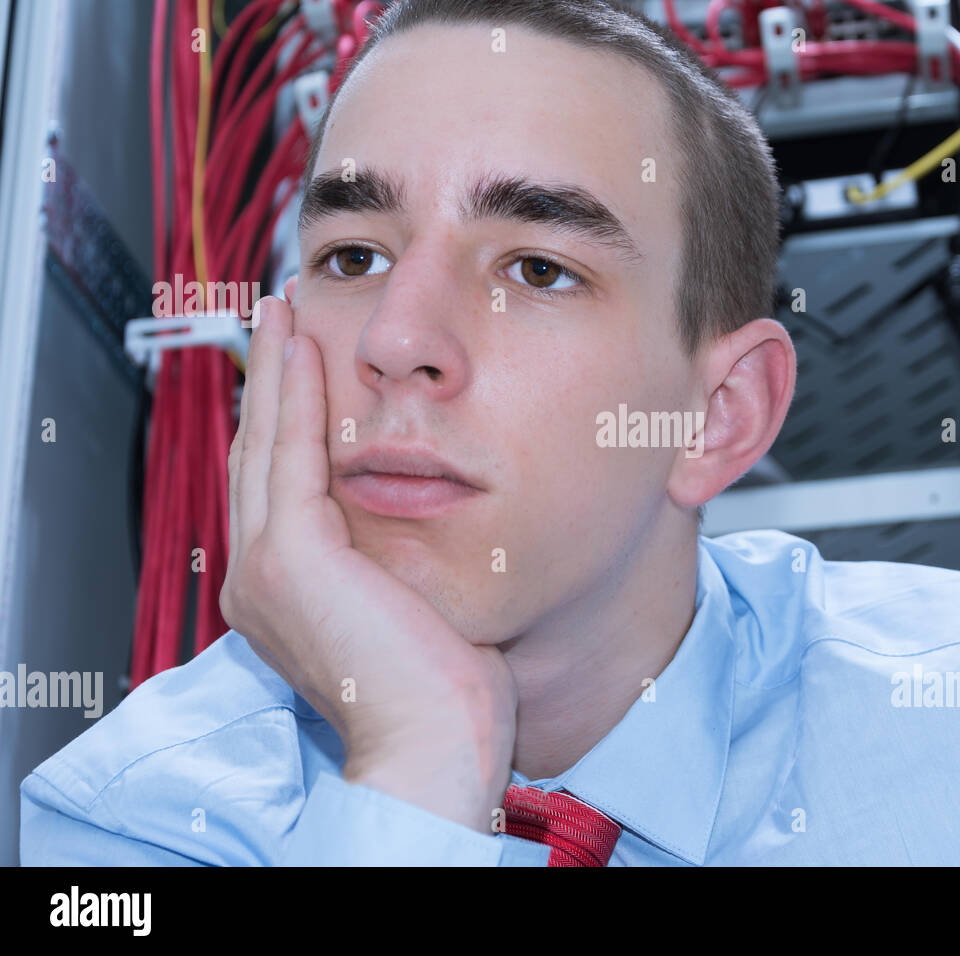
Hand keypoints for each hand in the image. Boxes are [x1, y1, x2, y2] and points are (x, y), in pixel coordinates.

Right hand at [219, 293, 516, 833]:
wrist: (440, 743)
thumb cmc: (448, 685)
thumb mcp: (417, 601)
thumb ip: (404, 553)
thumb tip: (443, 508)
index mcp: (284, 591)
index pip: (279, 486)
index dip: (285, 421)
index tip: (302, 365)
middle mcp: (257, 578)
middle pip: (258, 455)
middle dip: (269, 383)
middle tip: (279, 319)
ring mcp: (262, 569)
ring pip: (264, 443)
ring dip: (273, 371)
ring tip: (280, 310)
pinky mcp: (288, 559)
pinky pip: (289, 452)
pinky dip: (293, 393)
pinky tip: (302, 343)